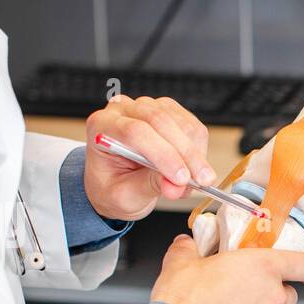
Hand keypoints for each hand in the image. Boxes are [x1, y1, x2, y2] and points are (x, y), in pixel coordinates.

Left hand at [84, 95, 217, 220]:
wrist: (118, 180)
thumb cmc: (114, 186)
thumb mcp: (125, 196)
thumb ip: (149, 187)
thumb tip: (177, 186)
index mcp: (102, 125)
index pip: (135, 131)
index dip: (162, 154)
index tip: (181, 179)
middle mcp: (124, 110)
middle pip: (160, 121)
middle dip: (186, 154)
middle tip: (201, 182)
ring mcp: (148, 107)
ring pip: (182, 124)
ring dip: (195, 155)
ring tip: (191, 184)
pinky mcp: (170, 111)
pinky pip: (194, 127)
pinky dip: (199, 151)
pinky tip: (192, 170)